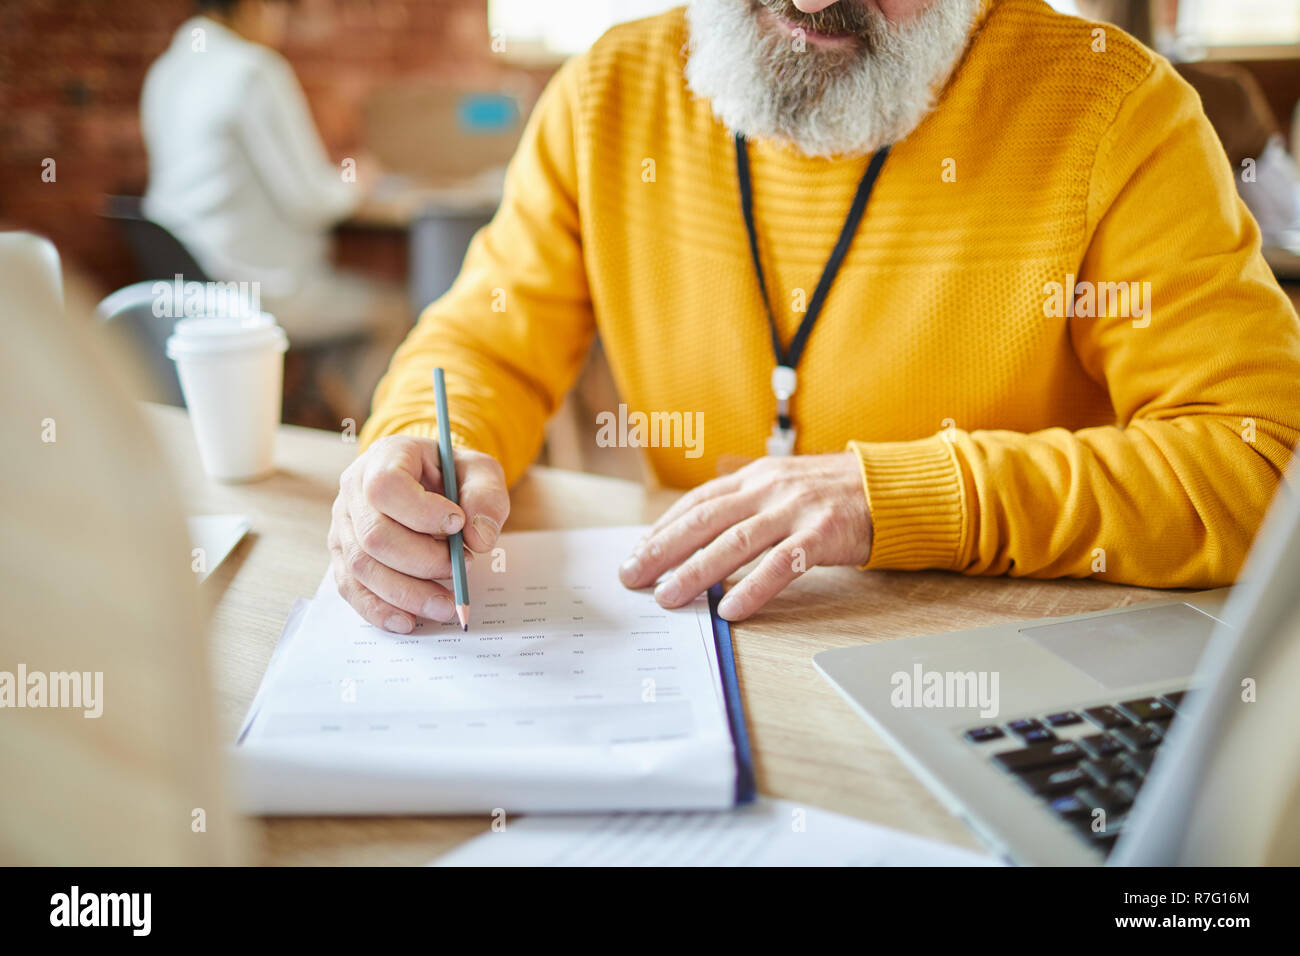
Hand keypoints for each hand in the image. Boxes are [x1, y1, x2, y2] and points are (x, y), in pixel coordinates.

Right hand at [328, 436, 508, 632]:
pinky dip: (379, 610)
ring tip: (445, 605)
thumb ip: (486, 498)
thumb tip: (479, 539)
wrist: (430, 480)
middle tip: (462, 569)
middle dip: (422, 562)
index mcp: (384, 457)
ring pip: (362, 567)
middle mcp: (353, 490)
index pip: (386, 487)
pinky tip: (408, 621)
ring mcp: (343, 524)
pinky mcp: (344, 556)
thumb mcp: (480, 471)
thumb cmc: (452, 474)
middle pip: (374, 536)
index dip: (421, 512)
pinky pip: (352, 588)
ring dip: (406, 593)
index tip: (458, 524)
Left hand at [618, 452, 872, 620]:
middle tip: (632, 576)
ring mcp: (795, 510)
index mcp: (755, 477)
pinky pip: (780, 565)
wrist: (893, 487)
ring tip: (669, 597)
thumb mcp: (783, 487)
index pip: (697, 502)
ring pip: (735, 542)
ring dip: (696, 571)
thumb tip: (700, 536)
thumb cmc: (833, 494)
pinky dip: (753, 588)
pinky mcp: (822, 534)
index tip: (637, 554)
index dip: (663, 529)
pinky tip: (730, 610)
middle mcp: (769, 489)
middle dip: (663, 549)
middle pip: (704, 520)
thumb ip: (747, 505)